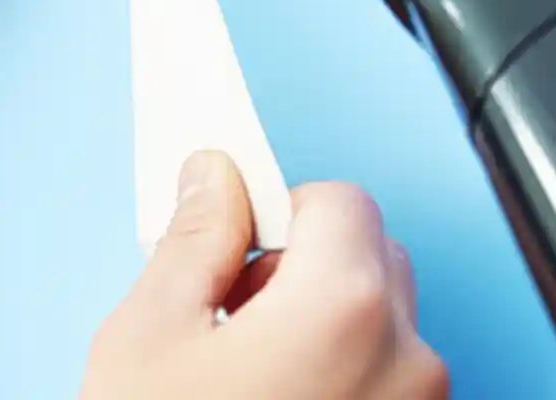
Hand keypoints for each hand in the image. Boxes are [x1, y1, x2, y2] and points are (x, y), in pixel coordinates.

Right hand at [82, 152, 449, 399]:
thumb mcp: (150, 335)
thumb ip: (195, 235)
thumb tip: (213, 175)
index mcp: (345, 308)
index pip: (340, 201)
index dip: (279, 209)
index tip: (240, 234)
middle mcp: (405, 360)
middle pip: (371, 258)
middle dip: (304, 267)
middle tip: (230, 314)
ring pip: (383, 324)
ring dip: (325, 325)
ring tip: (249, 378)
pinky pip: (388, 381)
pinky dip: (346, 376)